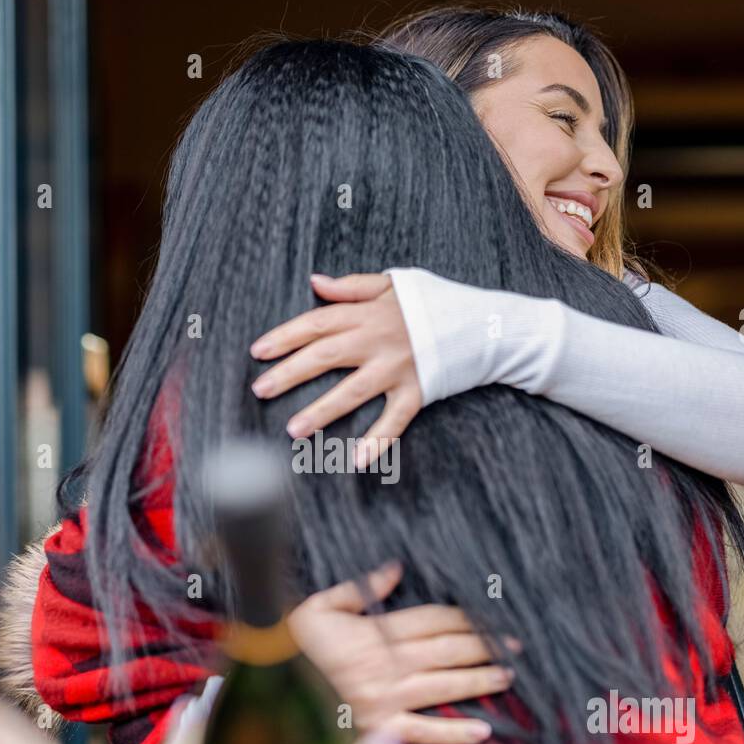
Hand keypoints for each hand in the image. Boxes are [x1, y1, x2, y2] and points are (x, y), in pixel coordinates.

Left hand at [249, 273, 422, 468]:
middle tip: (261, 390)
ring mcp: (397, 369)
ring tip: (293, 429)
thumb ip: (352, 286)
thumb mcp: (393, 283)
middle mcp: (378, 341)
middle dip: (289, 373)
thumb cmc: (435, 303)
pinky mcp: (418, 392)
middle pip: (325, 356)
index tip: (259, 352)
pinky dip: (378, 441)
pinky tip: (357, 461)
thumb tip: (316, 282)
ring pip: (352, 391)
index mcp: (368, 314)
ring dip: (321, 411)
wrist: (485, 323)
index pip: (317, 323)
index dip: (285, 336)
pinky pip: (395, 420)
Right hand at [288, 562, 514, 743]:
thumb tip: (395, 567)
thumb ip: (359, 588)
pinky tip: (483, 730)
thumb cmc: (290, 648)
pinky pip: (423, 733)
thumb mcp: (317, 607)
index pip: (431, 621)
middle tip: (516, 644)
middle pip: (446, 652)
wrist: (265, 695)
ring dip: (479, 681)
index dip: (464, 617)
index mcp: (373, 635)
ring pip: (442, 688)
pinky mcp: (379, 731)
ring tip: (508, 675)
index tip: (491, 615)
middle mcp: (385, 667)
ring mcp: (384, 701)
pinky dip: (453, 733)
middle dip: (483, 646)